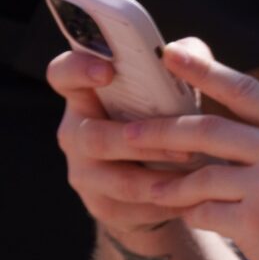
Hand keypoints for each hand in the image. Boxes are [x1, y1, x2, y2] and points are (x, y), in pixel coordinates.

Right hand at [49, 50, 201, 242]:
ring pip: (118, 180)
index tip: (107, 70)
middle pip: (93, 136)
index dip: (77, 70)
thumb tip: (183, 51)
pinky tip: (193, 197)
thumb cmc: (163, 118)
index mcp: (86, 95)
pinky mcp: (101, 206)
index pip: (62, 75)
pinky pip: (134, 208)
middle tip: (184, 146)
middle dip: (140, 142)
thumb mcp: (172, 87)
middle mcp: (75, 133)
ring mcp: (84, 172)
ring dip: (160, 178)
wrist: (155, 177)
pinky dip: (167, 202)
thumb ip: (182, 60)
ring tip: (197, 175)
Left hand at [101, 40, 258, 259]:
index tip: (167, 52)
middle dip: (159, 131)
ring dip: (168, 183)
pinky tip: (186, 218)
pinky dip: (190, 215)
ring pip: (199, 175)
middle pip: (206, 129)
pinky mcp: (258, 224)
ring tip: (146, 186)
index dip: (202, 69)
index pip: (243, 88)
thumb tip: (220, 129)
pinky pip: (204, 213)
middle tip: (124, 131)